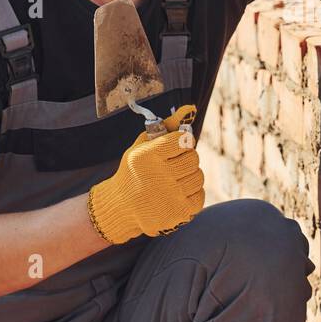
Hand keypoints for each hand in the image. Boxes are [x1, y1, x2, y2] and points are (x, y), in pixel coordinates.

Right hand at [86, 104, 204, 243]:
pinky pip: (200, 195)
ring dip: (189, 175)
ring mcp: (170, 197)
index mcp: (147, 156)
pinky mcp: (179, 213)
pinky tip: (176, 193)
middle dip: (186, 158)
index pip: (182, 140)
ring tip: (173, 179)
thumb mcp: (142, 146)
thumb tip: (190, 108)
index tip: (176, 145)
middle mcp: (158, 176)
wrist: (121, 207)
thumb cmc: (134, 171)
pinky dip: (192, 193)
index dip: (182, 141)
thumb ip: (166, 125)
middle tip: (173, 164)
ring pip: (198, 176)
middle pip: (193, 158)